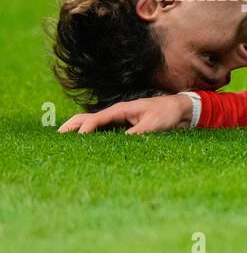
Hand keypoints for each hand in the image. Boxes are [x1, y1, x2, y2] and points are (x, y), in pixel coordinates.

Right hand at [58, 93, 192, 133]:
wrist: (181, 109)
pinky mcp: (125, 125)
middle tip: (58, 136)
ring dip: (80, 129)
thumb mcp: (153, 125)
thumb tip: (121, 143)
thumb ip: (137, 134)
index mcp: (121, 109)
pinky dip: (93, 134)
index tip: (75, 139)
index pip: (96, 119)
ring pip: (94, 123)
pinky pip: (104, 129)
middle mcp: (117, 113)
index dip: (84, 129)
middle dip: (73, 126)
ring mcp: (120, 119)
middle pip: (89, 117)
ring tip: (65, 140)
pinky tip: (86, 143)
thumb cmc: (167, 114)